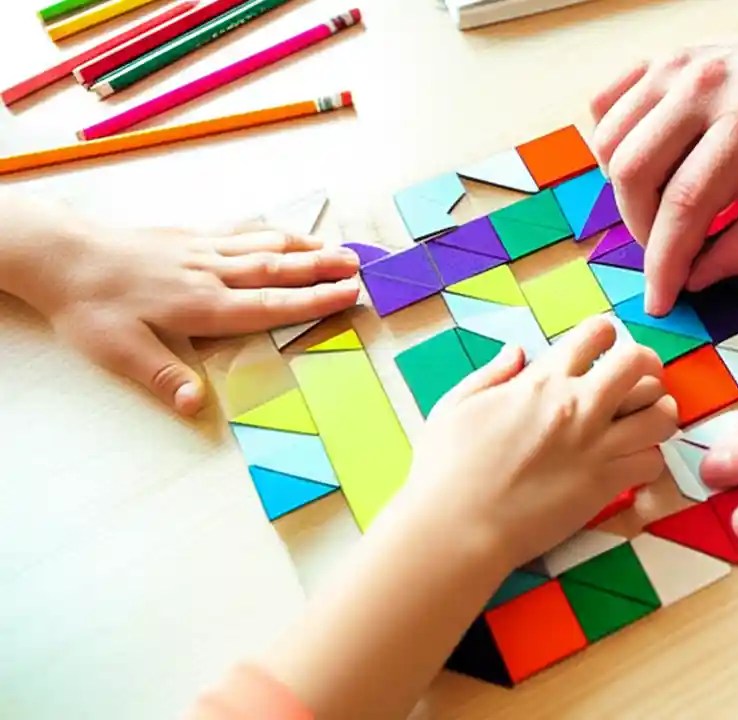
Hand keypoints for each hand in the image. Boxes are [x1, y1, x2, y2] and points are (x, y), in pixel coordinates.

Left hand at [25, 225, 359, 415]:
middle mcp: (210, 274)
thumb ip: (163, 377)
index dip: (313, 302)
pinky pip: (241, 233)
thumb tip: (196, 406)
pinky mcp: (189, 237)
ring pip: (264, 246)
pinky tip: (284, 234)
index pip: (269, 305)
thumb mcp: (119, 352)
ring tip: (339, 250)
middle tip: (361, 268)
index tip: (349, 295)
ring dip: (305, 249)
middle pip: (277, 270)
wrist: (60, 255)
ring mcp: (201, 251)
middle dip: (322, 270)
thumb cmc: (89, 307)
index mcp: (202, 306)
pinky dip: (270, 233)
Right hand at [411, 317, 678, 569]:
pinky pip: (652, 462)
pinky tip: (632, 463)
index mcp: (543, 381)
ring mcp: (596, 446)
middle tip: (640, 379)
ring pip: (661, 414)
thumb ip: (493, 374)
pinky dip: (649, 460)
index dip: (605, 336)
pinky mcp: (605, 486)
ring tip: (646, 421)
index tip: (602, 350)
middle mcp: (578, 406)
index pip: (597, 334)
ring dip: (659, 413)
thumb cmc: (446, 468)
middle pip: (640, 363)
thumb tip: (517, 352)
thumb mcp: (457, 405)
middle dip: (647, 364)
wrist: (457, 528)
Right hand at [590, 21, 737, 313]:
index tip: (659, 301)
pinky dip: (613, 149)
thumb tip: (698, 276)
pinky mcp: (655, 61)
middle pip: (634, 173)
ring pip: (610, 145)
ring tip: (664, 208)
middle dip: (643, 232)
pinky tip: (649, 165)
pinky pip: (604, 110)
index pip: (686, 203)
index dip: (665, 262)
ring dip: (626, 194)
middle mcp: (704, 85)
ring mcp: (673, 66)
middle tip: (669, 253)